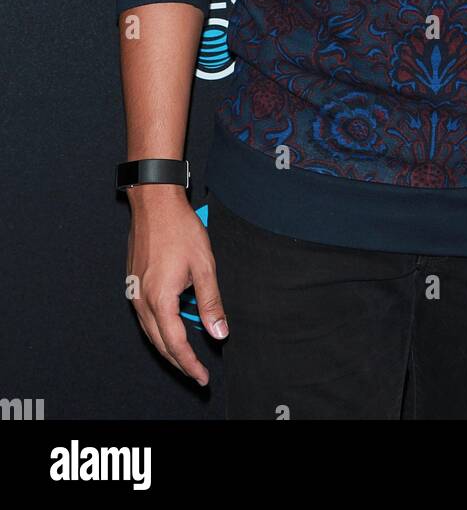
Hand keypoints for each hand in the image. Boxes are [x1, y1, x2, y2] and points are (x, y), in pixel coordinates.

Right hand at [126, 186, 228, 385]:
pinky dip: (158, 331)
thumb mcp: (204, 265)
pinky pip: (145, 318)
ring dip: (168, 348)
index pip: (176, 344)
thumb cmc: (180, 229)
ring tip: (186, 358)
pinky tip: (170, 330)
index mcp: (160, 299)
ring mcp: (134, 292)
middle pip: (160, 344)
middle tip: (196, 374)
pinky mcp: (133, 284)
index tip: (202, 377)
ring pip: (150, 333)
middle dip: (178, 362)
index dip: (190, 363)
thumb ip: (211, 302)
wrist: (154, 204)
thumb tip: (219, 333)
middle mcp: (142, 300)